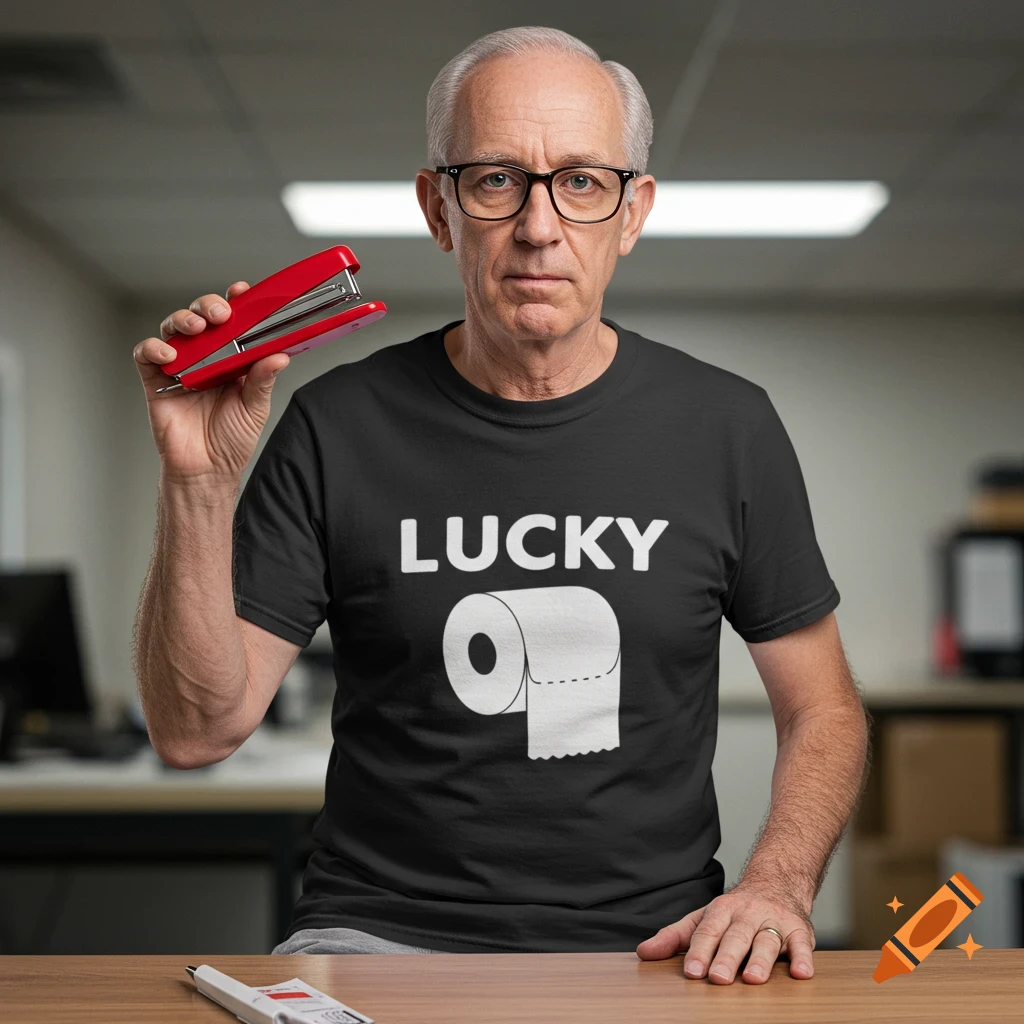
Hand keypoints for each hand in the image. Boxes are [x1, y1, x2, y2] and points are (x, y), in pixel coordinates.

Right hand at [134, 281, 289, 484]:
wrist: (206, 470)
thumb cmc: (231, 440)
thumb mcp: (255, 408)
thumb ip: (263, 380)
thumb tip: (280, 355)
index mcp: (231, 358)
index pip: (232, 322)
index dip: (236, 303)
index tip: (243, 291)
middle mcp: (204, 357)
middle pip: (200, 316)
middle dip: (208, 306)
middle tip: (221, 312)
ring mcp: (179, 366)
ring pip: (174, 328)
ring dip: (183, 319)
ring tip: (197, 327)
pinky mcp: (155, 380)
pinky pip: (146, 354)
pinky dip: (155, 347)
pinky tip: (170, 354)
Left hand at [635, 883, 815, 983]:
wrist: (777, 883)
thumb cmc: (735, 911)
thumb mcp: (703, 918)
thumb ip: (675, 937)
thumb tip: (644, 953)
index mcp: (721, 911)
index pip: (708, 932)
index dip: (699, 952)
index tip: (692, 973)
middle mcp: (747, 914)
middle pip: (736, 937)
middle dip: (726, 958)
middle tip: (717, 978)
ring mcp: (774, 922)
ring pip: (767, 941)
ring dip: (760, 960)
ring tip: (752, 979)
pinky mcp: (799, 931)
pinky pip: (803, 945)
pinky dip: (805, 958)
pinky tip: (802, 974)